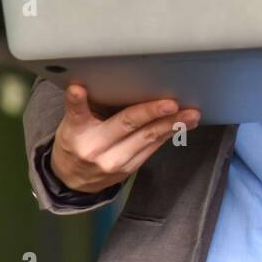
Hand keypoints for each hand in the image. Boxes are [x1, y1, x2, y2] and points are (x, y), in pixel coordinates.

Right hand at [50, 83, 200, 193]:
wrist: (71, 180)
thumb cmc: (75, 142)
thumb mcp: (72, 124)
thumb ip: (85, 107)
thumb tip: (111, 81)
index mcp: (76, 132)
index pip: (77, 113)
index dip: (77, 101)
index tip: (78, 89)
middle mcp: (95, 148)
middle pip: (126, 125)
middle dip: (152, 113)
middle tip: (172, 103)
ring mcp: (114, 162)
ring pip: (147, 139)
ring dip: (172, 125)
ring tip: (190, 114)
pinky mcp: (128, 169)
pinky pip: (152, 148)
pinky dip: (168, 134)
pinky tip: (183, 125)